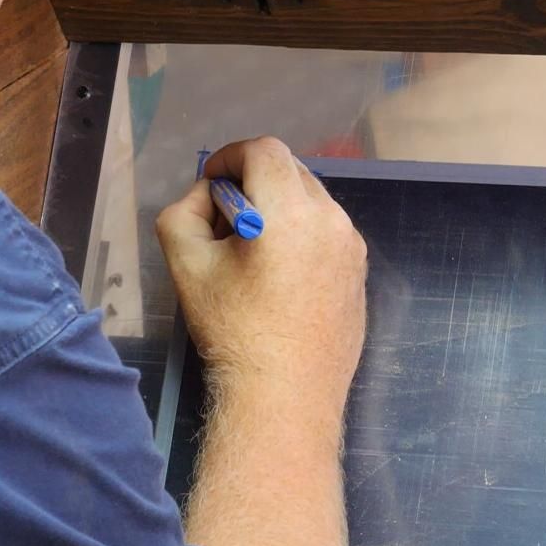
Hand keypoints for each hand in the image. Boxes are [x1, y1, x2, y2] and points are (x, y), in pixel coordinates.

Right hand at [156, 137, 366, 426]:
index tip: (212, 185)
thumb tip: (208, 197)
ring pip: (312, 202)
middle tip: (226, 220)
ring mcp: (353, 249)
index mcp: (292, 211)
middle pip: (292, 171)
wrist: (286, 395)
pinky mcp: (360, 275)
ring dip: (280, 209)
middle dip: (254, 182)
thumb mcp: (186, 264)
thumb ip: (185, 211)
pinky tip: (279, 277)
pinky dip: (301, 237)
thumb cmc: (234, 329)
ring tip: (252, 252)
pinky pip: (328, 235)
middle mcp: (333, 221)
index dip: (230, 157)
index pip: (265, 150)